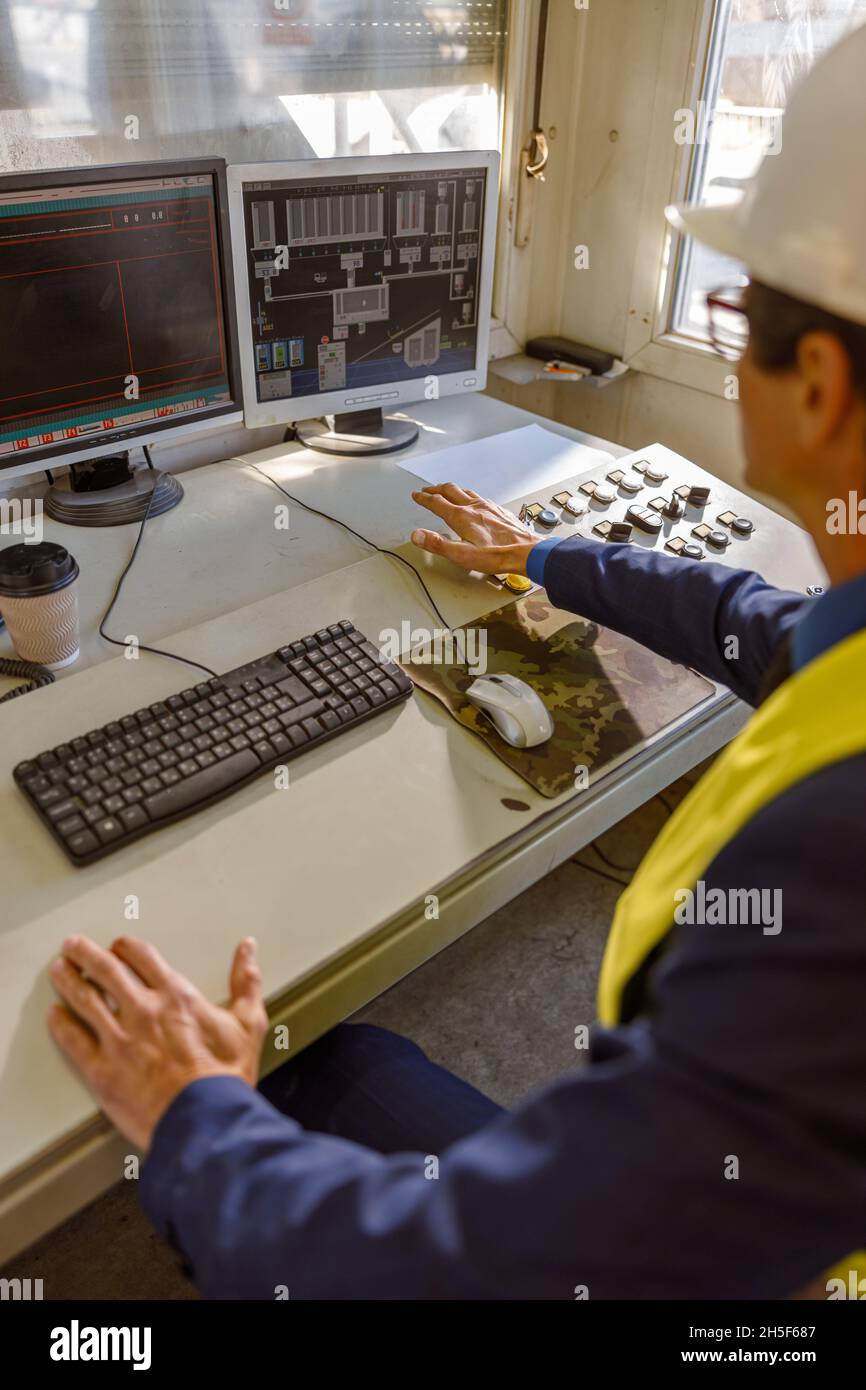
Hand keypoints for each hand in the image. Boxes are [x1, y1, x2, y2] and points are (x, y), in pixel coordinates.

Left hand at [47, 934, 267, 1150]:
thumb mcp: (248, 1023)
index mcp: (175, 995)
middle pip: (105, 970)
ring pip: (84, 999)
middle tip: (73, 945)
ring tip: (58, 970)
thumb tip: (247, 951)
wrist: (205, 1120)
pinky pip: (73, 1040)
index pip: (141, 956)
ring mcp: (118, 1039)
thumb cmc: (225, 1077)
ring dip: (68, 980)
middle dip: (85, 953)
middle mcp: (143, 1010)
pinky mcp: (102, 1070)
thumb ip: (246, 981)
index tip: (118, 945)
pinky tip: (54, 1016)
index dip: (125, 946)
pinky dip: (60, 1024)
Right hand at [410, 483, 539, 574]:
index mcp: (461, 516)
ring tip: (447, 491)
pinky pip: (480, 497)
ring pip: (466, 491)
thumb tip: (416, 535)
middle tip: (427, 490)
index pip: (436, 503)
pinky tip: (474, 501)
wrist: (526, 551)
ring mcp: (488, 507)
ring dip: (452, 490)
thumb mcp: (462, 555)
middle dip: (435, 490)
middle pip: (450, 491)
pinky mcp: (499, 510)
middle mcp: (474, 507)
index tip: (416, 496)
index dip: (424, 498)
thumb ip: (437, 544)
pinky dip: (469, 495)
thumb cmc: (497, 555)